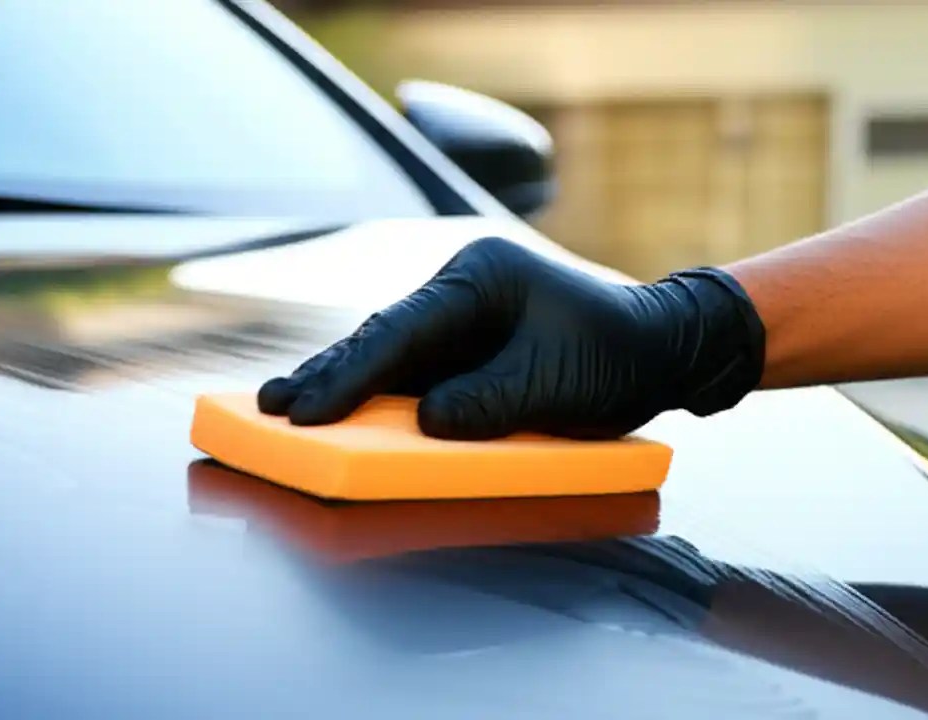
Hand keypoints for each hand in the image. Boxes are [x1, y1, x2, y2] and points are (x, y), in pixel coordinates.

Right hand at [257, 237, 764, 438]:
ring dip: (344, 382)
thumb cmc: (613, 354)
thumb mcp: (551, 381)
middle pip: (381, 335)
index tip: (303, 410)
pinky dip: (380, 393)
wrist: (658, 348)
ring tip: (288, 409)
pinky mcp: (472, 346)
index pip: (399, 329)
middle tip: (268, 407)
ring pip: (391, 352)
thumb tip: (426, 420)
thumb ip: (486, 401)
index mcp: (478, 278)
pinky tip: (345, 412)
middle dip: (328, 374)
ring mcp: (465, 317)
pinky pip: (415, 370)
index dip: (347, 373)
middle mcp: (463, 289)